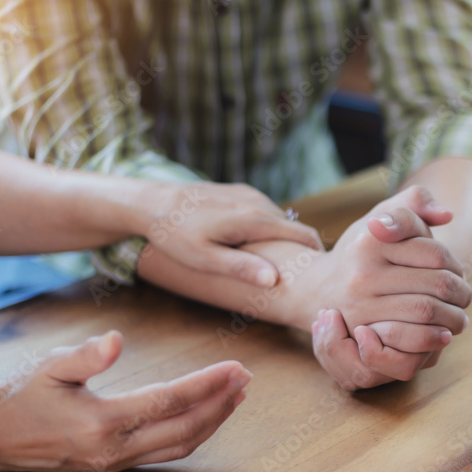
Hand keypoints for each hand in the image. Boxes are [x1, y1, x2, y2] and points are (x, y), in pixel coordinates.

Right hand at [0, 331, 250, 471]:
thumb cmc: (20, 393)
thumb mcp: (48, 366)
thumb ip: (85, 356)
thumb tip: (116, 340)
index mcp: (100, 422)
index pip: (168, 402)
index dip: (206, 384)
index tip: (234, 366)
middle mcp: (114, 449)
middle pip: (184, 429)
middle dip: (221, 404)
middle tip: (246, 378)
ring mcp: (116, 462)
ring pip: (180, 446)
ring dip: (214, 421)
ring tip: (238, 395)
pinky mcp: (116, 465)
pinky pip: (166, 453)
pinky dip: (194, 434)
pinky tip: (207, 416)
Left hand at [143, 181, 322, 286]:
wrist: (151, 202)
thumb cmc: (175, 235)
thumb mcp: (205, 259)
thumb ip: (242, 268)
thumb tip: (275, 280)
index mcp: (255, 219)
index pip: (302, 235)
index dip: (316, 254)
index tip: (320, 274)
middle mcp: (257, 202)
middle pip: (294, 228)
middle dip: (299, 250)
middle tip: (300, 276)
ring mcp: (248, 194)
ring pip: (278, 220)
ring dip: (282, 240)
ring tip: (276, 265)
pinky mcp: (239, 191)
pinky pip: (263, 212)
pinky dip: (267, 229)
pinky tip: (253, 246)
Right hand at [309, 187, 471, 389]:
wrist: (321, 289)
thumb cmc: (364, 250)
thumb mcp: (382, 215)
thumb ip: (415, 202)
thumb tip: (446, 214)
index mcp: (372, 239)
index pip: (435, 253)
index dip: (455, 265)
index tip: (458, 273)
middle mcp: (363, 271)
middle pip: (436, 283)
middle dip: (460, 292)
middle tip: (464, 298)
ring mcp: (360, 304)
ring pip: (427, 311)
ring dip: (453, 317)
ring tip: (458, 317)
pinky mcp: (361, 332)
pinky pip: (410, 337)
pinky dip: (434, 338)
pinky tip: (443, 335)